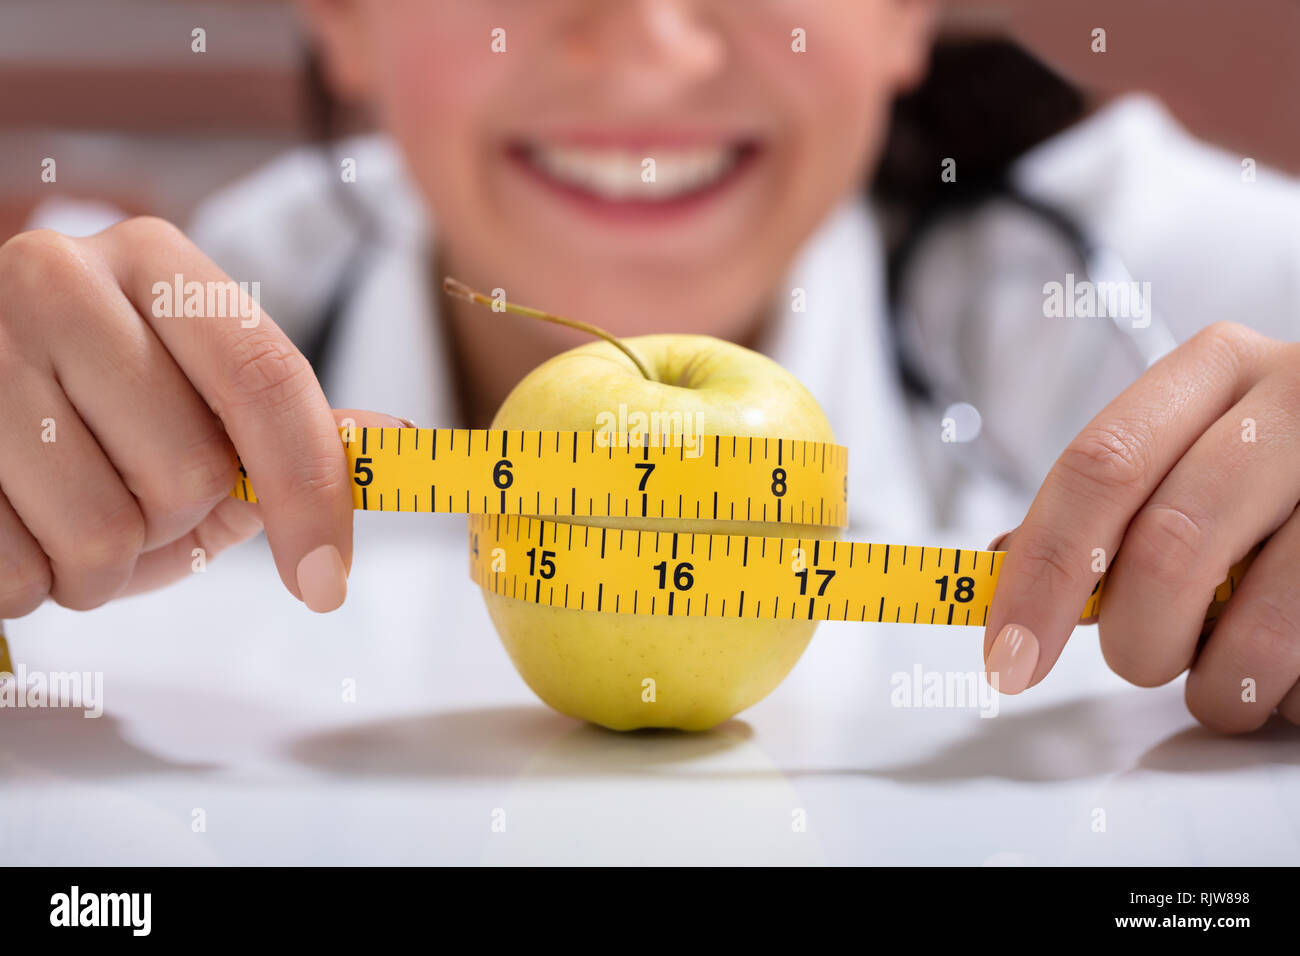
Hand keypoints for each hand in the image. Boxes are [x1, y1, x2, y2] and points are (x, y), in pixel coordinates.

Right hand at [0, 219, 409, 614]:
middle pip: (191, 473)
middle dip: (176, 524)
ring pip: (103, 535)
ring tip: (67, 514)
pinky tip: (14, 522)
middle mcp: (55, 277)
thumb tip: (398, 445)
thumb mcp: (195, 409)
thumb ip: (290, 430)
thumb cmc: (94, 414)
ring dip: (102, 565)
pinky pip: (15, 571)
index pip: (266, 380)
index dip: (312, 492)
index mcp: (155, 261)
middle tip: (133, 501)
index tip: (327, 579)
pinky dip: (31, 582)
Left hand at [983, 322, 1299, 731]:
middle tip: (1137, 658)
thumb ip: (1104, 506)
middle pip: (1167, 547)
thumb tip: (1002, 560)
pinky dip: (1278, 694)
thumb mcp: (1192, 455)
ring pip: (1253, 628)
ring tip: (1226, 673)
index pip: (1098, 467)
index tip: (1007, 655)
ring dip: (1217, 685)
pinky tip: (1285, 666)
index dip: (1041, 571)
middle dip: (1133, 637)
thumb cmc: (1272, 476)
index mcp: (1216, 369)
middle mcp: (1295, 403)